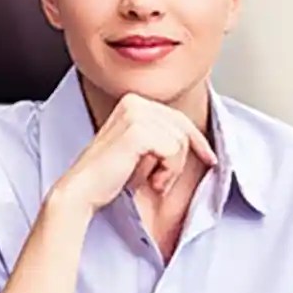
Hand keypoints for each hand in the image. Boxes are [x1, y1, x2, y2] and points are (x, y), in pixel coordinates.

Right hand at [50, 93, 217, 213]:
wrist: (82, 190)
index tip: (210, 159)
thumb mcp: (142, 152)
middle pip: (183, 128)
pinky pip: (174, 151)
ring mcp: (135, 113)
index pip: (178, 118)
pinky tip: (149, 181)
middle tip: (161, 181)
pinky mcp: (137, 130)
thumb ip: (161, 139)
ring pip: (181, 141)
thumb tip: (198, 141)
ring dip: (171, 169)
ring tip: (150, 181)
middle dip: (180, 160)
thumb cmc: (109, 176)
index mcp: (133, 102)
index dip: (197, 141)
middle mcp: (134, 102)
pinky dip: (167, 171)